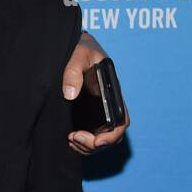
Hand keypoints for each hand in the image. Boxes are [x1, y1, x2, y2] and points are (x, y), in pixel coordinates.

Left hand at [62, 31, 130, 154]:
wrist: (75, 45)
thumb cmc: (81, 47)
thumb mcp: (79, 54)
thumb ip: (73, 71)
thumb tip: (70, 95)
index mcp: (112, 92)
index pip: (121, 121)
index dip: (112, 135)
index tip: (96, 141)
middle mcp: (109, 104)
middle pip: (112, 135)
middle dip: (95, 144)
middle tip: (74, 137)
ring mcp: (99, 110)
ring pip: (101, 139)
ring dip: (88, 146)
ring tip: (71, 139)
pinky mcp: (88, 113)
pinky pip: (91, 135)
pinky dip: (83, 143)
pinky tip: (70, 138)